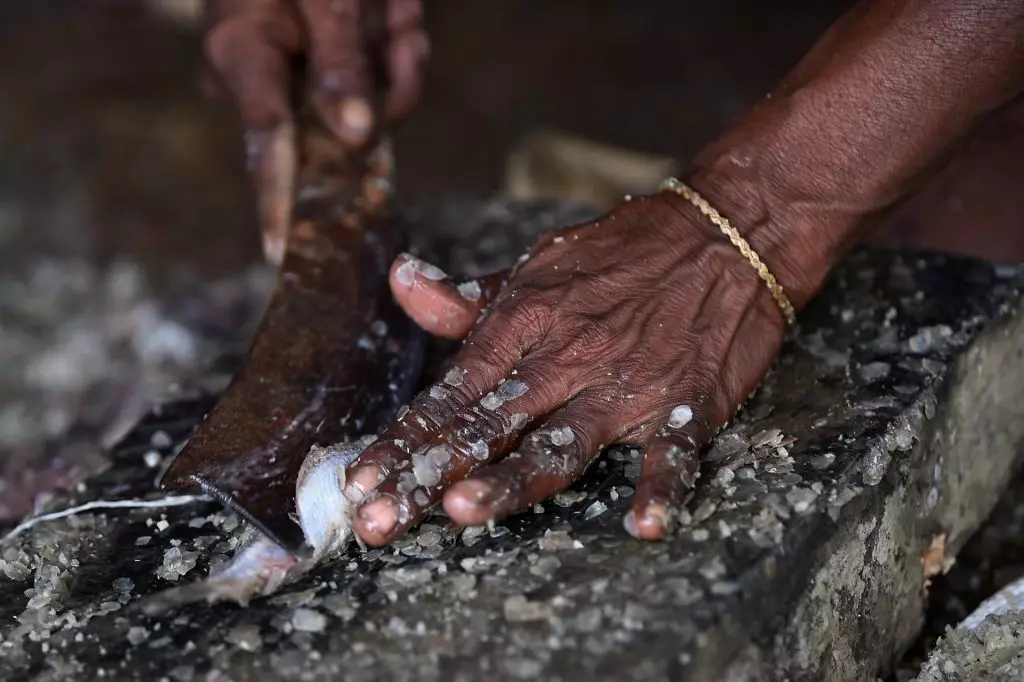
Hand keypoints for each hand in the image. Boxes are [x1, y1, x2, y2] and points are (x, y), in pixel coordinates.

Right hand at [203, 0, 426, 262]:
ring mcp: (304, 83)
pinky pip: (384, 87)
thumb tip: (359, 140)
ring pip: (375, 111)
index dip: (276, 204)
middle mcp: (268, 82)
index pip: (265, 147)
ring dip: (400, 59)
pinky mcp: (334, 77)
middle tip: (398, 23)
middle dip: (388, 83)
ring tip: (395, 8)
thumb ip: (339, 64)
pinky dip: (402, 49)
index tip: (280, 256)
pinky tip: (399, 12)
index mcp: (243, 59)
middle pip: (341, 130)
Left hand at [343, 191, 788, 542]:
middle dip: (428, 475)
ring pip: (561, 441)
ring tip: (465, 512)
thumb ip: (472, 296)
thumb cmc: (626, 251)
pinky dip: (661, 488)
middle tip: (381, 521)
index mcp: (526, 323)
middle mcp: (567, 358)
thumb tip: (402, 282)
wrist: (729, 229)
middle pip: (487, 426)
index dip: (402, 440)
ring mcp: (626, 383)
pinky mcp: (686, 401)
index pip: (451, 393)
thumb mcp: (541, 264)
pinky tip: (645, 527)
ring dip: (513, 478)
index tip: (360, 483)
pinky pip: (673, 452)